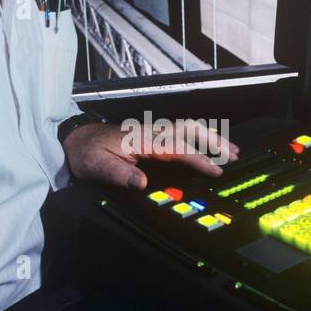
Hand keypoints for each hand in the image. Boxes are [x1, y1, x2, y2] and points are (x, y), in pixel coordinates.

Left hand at [63, 119, 239, 190]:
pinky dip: (200, 138)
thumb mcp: (98, 167)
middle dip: (214, 141)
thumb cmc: (87, 152)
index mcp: (141, 139)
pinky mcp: (153, 136)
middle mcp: (150, 132)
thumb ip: (120, 175)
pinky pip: (182, 133)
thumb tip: (141, 182)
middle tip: (234, 156)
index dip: (197, 159)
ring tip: (232, 151)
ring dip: (211, 137)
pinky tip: (209, 147)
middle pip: (190, 129)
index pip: (176, 148)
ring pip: (189, 128)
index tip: (213, 170)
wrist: (76, 140)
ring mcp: (153, 132)